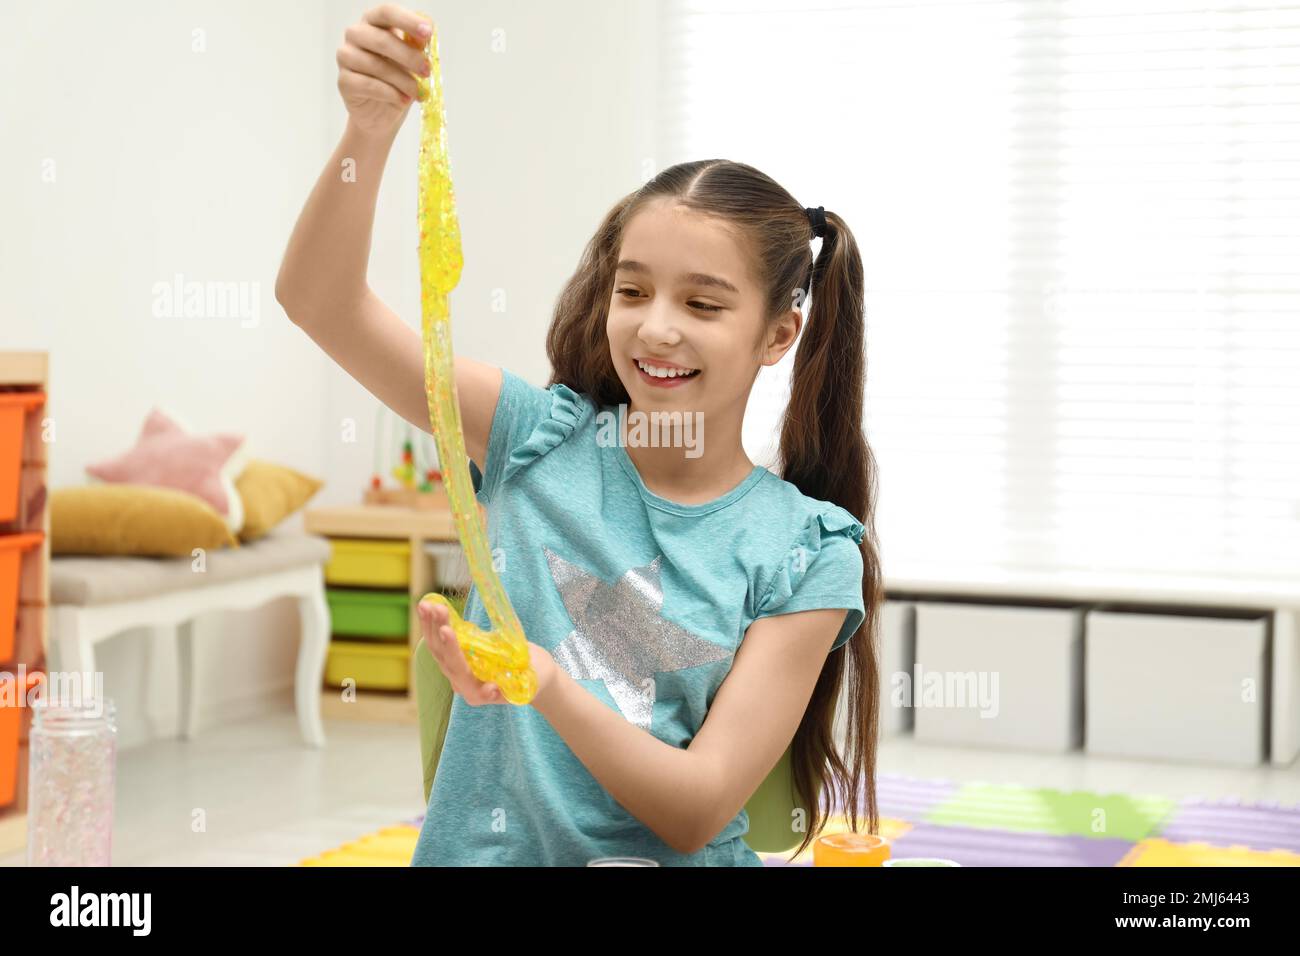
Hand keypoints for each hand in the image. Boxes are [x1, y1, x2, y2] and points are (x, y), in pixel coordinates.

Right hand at [336, 4, 431, 134]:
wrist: (381, 113)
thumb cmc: (398, 80)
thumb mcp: (412, 61)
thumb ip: (416, 46)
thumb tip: (426, 36)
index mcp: (374, 22)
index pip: (387, 12)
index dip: (408, 21)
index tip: (428, 33)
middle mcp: (356, 34)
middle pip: (382, 40)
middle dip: (409, 57)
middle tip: (427, 71)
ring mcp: (346, 56)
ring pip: (376, 65)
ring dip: (402, 80)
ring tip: (417, 93)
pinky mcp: (343, 81)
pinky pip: (368, 85)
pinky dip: (390, 94)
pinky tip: (403, 100)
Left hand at [417, 597, 557, 705]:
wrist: (533, 676)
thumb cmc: (535, 676)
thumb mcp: (532, 676)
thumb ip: (516, 679)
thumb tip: (494, 685)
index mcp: (477, 693)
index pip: (459, 670)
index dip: (452, 650)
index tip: (448, 630)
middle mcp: (462, 684)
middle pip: (443, 657)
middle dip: (437, 630)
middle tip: (434, 608)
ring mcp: (456, 671)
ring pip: (437, 649)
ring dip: (431, 625)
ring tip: (427, 603)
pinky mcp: (456, 657)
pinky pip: (441, 642)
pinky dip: (434, 624)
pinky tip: (430, 606)